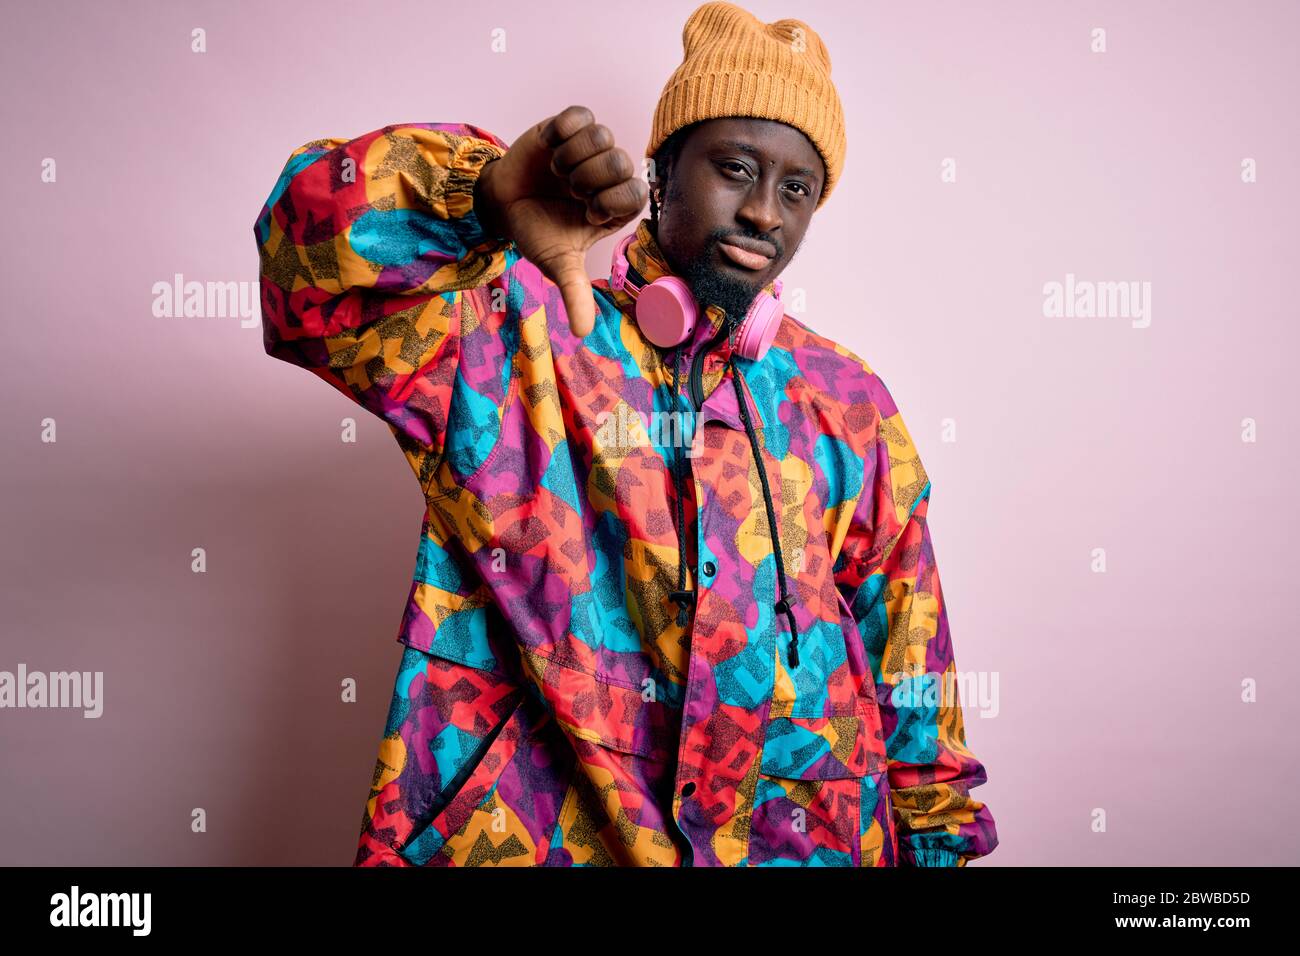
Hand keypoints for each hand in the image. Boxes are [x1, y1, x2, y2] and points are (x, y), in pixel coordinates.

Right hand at [474, 105, 647, 337]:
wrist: (503, 204)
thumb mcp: (557, 264)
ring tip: (556, 172)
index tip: (584, 211)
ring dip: (571, 159)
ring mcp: (592, 148)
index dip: (606, 202)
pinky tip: (550, 148)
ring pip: (602, 137)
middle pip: (620, 162)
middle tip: (566, 191)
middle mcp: (611, 174)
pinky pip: (580, 116)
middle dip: (585, 181)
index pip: (635, 193)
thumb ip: (575, 293)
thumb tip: (582, 334)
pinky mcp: (570, 125)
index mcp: (618, 205)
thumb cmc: (537, 232)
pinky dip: (562, 133)